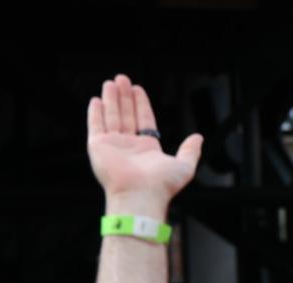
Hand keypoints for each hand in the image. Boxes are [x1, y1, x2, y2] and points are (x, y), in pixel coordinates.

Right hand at [86, 75, 202, 214]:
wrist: (140, 194)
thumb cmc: (162, 185)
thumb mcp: (184, 165)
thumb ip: (190, 151)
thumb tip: (198, 138)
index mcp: (146, 149)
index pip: (142, 120)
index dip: (140, 104)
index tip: (138, 89)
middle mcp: (127, 147)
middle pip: (126, 115)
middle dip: (124, 97)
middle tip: (122, 79)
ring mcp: (112, 146)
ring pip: (111, 117)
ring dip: (111, 99)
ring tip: (111, 82)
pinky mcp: (98, 147)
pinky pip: (95, 126)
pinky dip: (95, 113)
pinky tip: (96, 100)